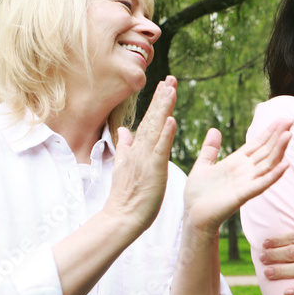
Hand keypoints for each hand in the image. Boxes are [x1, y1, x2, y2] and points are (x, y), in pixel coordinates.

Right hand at [103, 76, 177, 233]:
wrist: (121, 217)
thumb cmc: (127, 195)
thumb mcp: (125, 165)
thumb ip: (126, 146)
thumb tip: (124, 130)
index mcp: (138, 149)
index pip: (150, 120)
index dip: (158, 102)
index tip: (166, 84)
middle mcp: (141, 149)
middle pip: (153, 118)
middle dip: (163, 97)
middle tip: (172, 77)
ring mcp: (146, 157)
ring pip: (157, 128)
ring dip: (164, 108)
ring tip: (171, 89)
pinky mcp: (153, 169)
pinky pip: (160, 149)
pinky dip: (166, 134)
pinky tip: (171, 120)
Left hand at [183, 118, 292, 236]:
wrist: (193, 215)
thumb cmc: (197, 194)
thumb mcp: (202, 166)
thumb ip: (210, 149)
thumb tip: (214, 130)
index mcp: (236, 162)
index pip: (258, 143)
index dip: (270, 131)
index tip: (283, 119)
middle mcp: (245, 171)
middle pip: (266, 150)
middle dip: (278, 136)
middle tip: (291, 120)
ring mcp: (246, 182)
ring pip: (268, 164)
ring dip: (279, 150)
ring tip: (289, 135)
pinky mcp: (243, 195)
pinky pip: (262, 184)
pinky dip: (274, 175)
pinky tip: (285, 165)